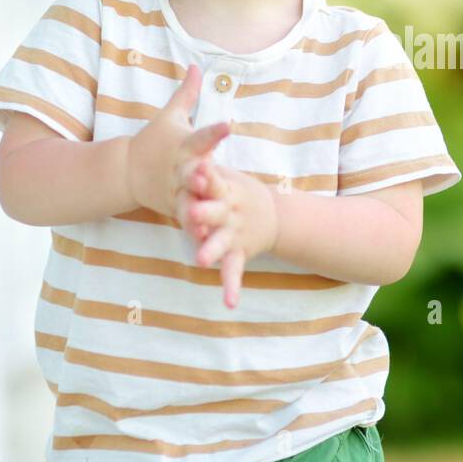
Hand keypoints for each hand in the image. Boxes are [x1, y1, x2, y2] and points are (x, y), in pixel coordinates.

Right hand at [124, 65, 230, 219]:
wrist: (126, 172)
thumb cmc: (155, 140)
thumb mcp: (170, 115)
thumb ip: (187, 93)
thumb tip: (195, 64)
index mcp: (184, 145)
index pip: (202, 135)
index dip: (215, 131)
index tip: (229, 125)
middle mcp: (181, 168)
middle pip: (194, 171)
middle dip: (201, 174)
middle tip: (210, 174)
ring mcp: (177, 191)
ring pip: (191, 200)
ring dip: (199, 208)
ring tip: (210, 216)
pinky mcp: (176, 209)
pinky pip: (188, 220)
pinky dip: (195, 230)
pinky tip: (206, 240)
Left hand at [181, 159, 278, 309]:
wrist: (275, 216)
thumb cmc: (239, 192)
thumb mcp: (229, 177)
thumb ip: (208, 172)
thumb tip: (187, 157)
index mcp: (226, 191)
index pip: (214, 182)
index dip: (206, 177)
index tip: (198, 169)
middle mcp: (231, 213)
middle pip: (216, 212)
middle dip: (205, 212)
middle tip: (192, 211)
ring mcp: (235, 234)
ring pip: (221, 243)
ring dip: (212, 250)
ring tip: (201, 260)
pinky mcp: (239, 253)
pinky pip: (234, 271)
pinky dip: (232, 287)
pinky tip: (229, 303)